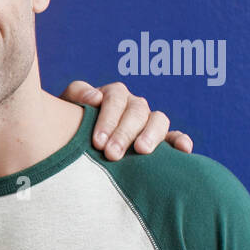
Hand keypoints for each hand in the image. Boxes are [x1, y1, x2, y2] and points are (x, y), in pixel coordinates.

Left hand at [61, 81, 193, 158]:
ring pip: (158, 120)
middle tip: (112, 154)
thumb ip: (77, 95)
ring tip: (142, 151)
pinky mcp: (160, 140)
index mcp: (112, 95)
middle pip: (137, 111)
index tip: (97, 141)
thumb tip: (96, 97)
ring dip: (152, 134)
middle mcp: (133, 105)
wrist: (72, 146)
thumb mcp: (66, 107)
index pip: (115, 98)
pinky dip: (181, 140)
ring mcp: (147, 122)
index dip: (108, 118)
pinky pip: (174, 137)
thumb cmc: (68, 126)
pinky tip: (183, 149)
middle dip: (124, 132)